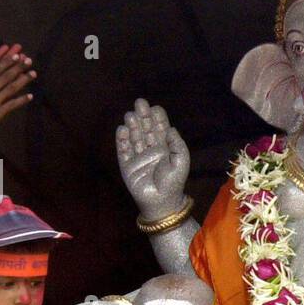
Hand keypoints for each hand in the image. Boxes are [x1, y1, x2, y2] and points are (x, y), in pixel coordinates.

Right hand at [0, 43, 35, 136]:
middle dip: (17, 66)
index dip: (5, 60)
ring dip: (23, 80)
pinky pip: (12, 105)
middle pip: (5, 75)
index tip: (15, 54)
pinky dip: (21, 100)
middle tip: (28, 60)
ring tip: (33, 73)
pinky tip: (30, 96)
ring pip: (11, 88)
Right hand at [117, 99, 189, 219]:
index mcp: (165, 148)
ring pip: (134, 137)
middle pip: (146, 129)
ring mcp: (138, 157)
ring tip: (130, 114)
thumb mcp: (181, 161)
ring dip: (133, 125)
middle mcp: (151, 150)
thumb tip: (171, 128)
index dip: (157, 118)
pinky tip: (122, 129)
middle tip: (140, 103)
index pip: (160, 129)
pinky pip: (123, 150)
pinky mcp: (127, 165)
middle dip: (143, 116)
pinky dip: (122, 140)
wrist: (161, 201)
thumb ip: (177, 145)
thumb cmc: (173, 182)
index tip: (155, 108)